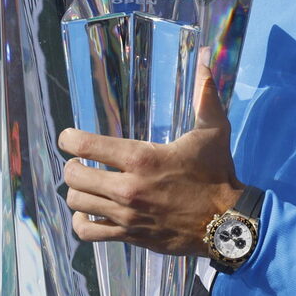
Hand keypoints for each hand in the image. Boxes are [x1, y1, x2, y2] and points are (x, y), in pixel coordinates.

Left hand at [60, 56, 242, 255]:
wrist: (227, 223)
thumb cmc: (218, 174)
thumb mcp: (213, 131)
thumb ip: (205, 96)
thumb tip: (205, 60)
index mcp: (141, 158)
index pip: (85, 145)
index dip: (69, 139)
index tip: (68, 138)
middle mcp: (128, 188)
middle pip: (74, 175)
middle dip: (73, 166)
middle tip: (82, 162)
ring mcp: (126, 215)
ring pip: (77, 202)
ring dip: (78, 191)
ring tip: (87, 185)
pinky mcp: (130, 236)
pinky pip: (88, 232)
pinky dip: (82, 222)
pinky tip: (90, 213)